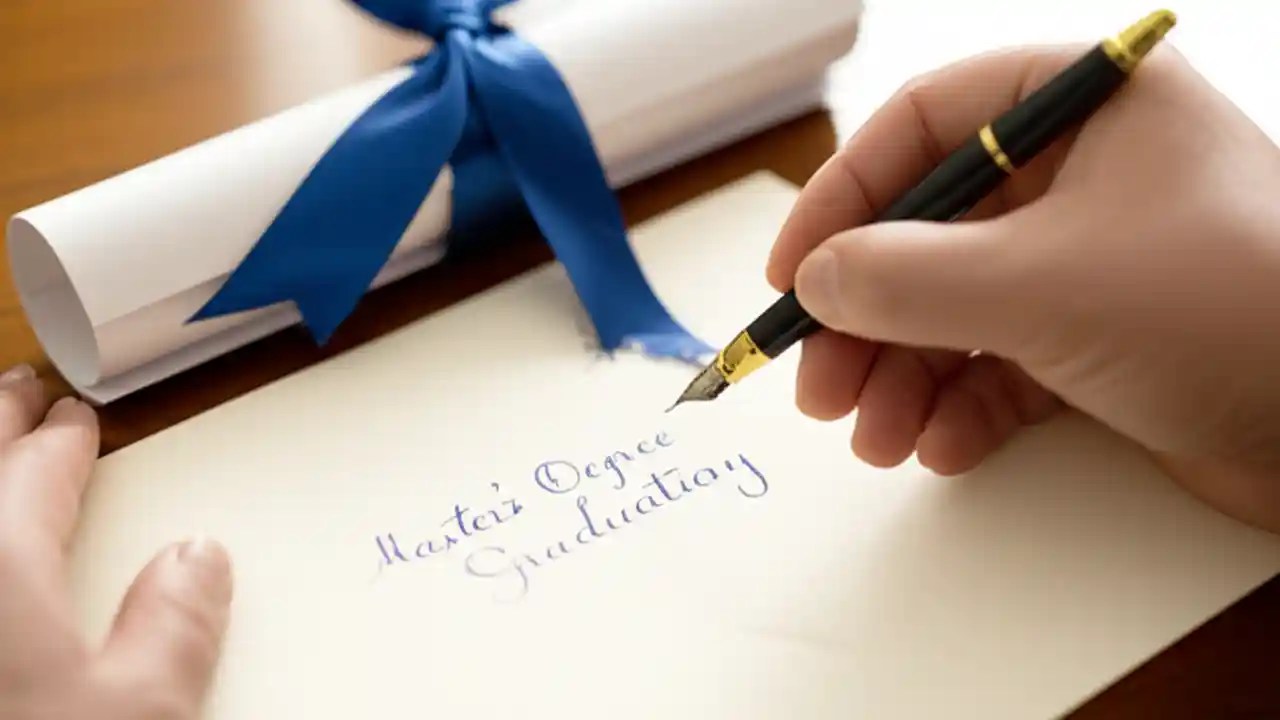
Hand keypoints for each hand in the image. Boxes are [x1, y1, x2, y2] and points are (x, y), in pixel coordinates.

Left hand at [0, 365, 232, 718]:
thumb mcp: (139, 708)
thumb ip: (176, 625)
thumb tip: (199, 561)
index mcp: (2, 564)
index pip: (37, 476)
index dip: (63, 441)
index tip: (75, 415)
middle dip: (2, 422)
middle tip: (19, 387)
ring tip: (1, 444)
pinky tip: (5, 543)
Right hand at [768, 45, 1279, 532]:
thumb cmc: (1229, 310)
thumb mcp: (1040, 285)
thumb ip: (905, 279)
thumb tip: (815, 283)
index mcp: (1084, 104)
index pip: (924, 127)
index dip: (842, 200)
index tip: (791, 277)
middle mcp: (1086, 172)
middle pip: (928, 231)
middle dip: (867, 318)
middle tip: (818, 386)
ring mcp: (1094, 258)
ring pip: (957, 306)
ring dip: (902, 376)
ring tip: (872, 438)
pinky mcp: (1105, 337)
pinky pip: (1002, 360)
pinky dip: (961, 405)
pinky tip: (939, 447)